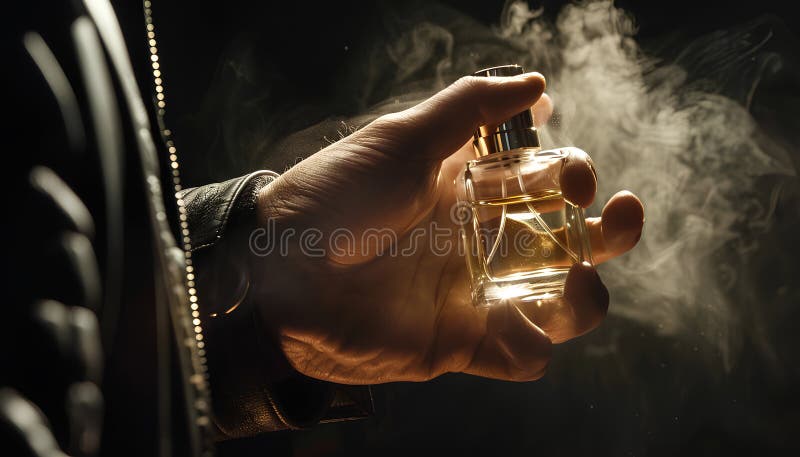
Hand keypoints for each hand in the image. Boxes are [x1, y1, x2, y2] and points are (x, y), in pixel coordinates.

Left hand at [253, 73, 643, 383]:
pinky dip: (530, 346)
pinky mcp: (457, 343)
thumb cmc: (336, 196)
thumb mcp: (402, 138)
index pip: (548, 182)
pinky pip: (517, 355)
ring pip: (558, 302)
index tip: (573, 174)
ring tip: (578, 283)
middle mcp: (481, 241)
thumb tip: (538, 84)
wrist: (279, 272)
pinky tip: (519, 326)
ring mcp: (472, 294)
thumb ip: (469, 108)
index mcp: (471, 190)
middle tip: (619, 216)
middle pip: (570, 241)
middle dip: (611, 231)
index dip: (574, 174)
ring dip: (584, 297)